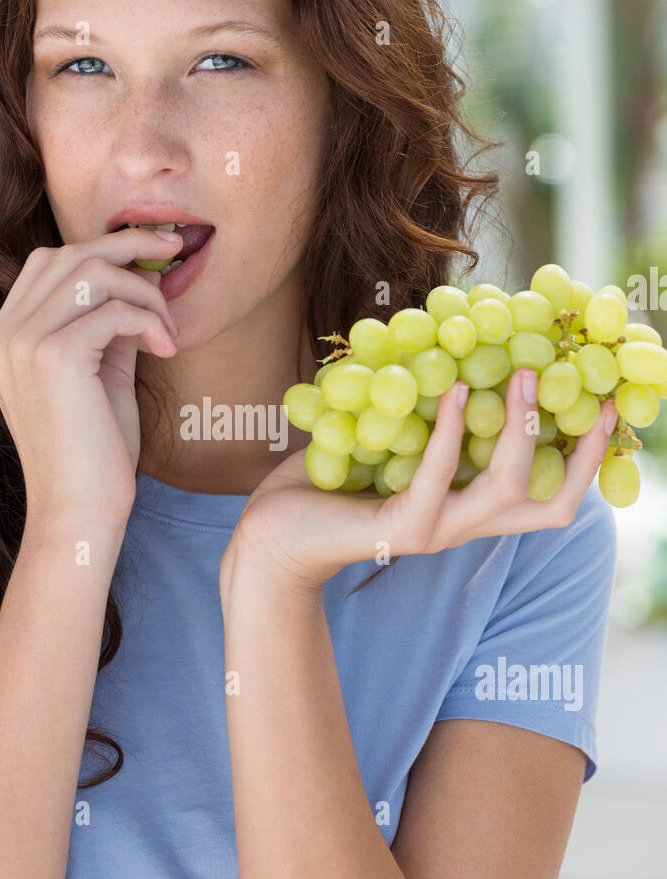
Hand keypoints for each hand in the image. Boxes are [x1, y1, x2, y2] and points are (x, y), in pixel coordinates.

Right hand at [0, 227, 181, 530]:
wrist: (80, 510)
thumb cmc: (94, 452)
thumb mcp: (102, 374)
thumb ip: (111, 325)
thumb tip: (143, 277)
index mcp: (3, 337)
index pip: (50, 263)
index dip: (103, 248)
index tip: (151, 254)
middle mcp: (3, 334)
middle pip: (69, 255)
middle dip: (129, 246)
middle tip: (176, 251)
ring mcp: (21, 342)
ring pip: (94, 274)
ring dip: (145, 292)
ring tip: (168, 332)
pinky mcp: (53, 357)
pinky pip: (115, 310)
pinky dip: (150, 321)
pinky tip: (166, 350)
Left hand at [220, 369, 617, 592]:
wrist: (271, 535)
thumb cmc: (330, 483)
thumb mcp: (390, 437)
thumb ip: (426, 408)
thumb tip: (453, 343)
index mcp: (468, 507)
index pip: (550, 495)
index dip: (588, 458)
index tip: (607, 403)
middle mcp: (463, 524)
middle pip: (550, 502)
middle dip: (580, 450)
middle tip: (590, 390)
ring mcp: (435, 531)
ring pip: (506, 491)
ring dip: (520, 429)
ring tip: (522, 374)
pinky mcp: (399, 530)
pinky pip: (439, 478)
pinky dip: (453, 432)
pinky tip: (457, 389)